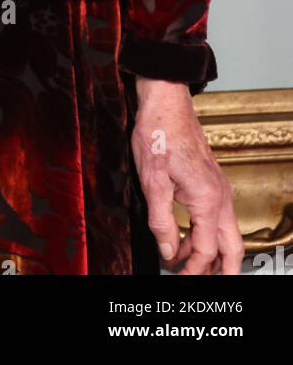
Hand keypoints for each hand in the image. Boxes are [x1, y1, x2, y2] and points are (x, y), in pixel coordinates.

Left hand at [131, 77, 243, 274]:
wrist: (165, 103)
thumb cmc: (159, 134)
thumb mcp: (152, 182)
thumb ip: (161, 221)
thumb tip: (168, 250)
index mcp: (207, 199)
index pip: (206, 251)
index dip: (191, 270)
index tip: (176, 277)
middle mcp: (220, 195)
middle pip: (231, 248)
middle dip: (219, 270)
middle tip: (195, 280)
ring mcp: (218, 188)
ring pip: (225, 233)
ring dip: (208, 252)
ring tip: (183, 261)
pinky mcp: (211, 181)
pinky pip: (216, 217)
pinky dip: (205, 233)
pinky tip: (184, 235)